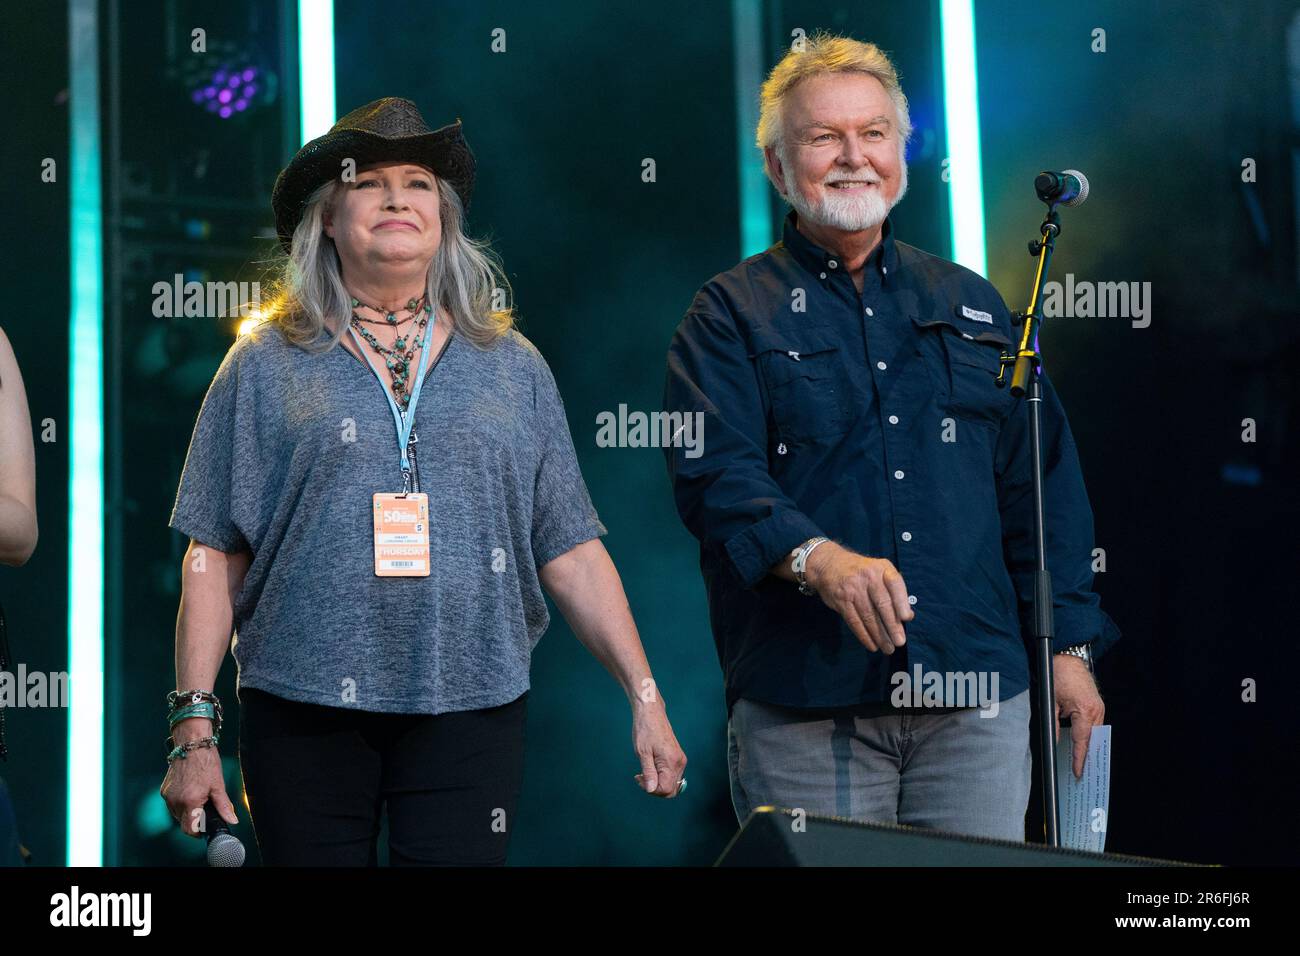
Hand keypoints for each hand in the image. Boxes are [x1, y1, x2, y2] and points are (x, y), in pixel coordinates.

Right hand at [159, 719, 239, 837]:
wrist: (192, 744)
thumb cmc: (206, 762)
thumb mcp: (218, 785)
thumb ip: (224, 806)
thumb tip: (232, 821)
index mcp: (189, 802)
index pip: (189, 829)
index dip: (198, 832)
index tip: (205, 828)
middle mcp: (174, 801)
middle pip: (183, 822)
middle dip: (194, 820)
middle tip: (206, 808)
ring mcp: (167, 796)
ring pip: (177, 814)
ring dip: (187, 811)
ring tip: (199, 797)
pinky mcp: (164, 790)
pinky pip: (172, 803)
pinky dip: (181, 803)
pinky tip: (190, 791)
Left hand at [630, 696, 686, 797]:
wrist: (651, 713)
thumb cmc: (645, 730)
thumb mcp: (642, 753)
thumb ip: (648, 773)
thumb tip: (651, 790)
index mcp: (672, 762)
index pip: (666, 789)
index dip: (651, 790)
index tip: (639, 778)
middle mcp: (680, 762)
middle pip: (672, 790)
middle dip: (656, 789)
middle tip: (641, 777)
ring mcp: (680, 760)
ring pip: (672, 784)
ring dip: (658, 783)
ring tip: (644, 771)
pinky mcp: (678, 757)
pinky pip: (672, 775)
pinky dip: (662, 776)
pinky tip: (651, 767)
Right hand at [804, 542, 914, 653]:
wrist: (829, 564)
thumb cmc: (862, 572)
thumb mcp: (879, 572)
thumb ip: (894, 590)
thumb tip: (908, 616)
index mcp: (882, 568)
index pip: (895, 584)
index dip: (901, 602)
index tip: (906, 618)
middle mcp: (868, 577)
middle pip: (882, 604)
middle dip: (892, 626)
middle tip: (899, 642)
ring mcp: (853, 589)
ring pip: (868, 616)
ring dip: (879, 635)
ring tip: (888, 648)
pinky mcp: (841, 600)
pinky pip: (854, 621)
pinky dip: (864, 636)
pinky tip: (872, 645)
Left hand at [1053, 655, 1104, 779]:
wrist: (1068, 656)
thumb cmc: (1059, 674)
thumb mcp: (1050, 701)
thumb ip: (1053, 724)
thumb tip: (1054, 741)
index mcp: (1086, 710)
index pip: (1082, 741)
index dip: (1079, 758)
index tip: (1078, 772)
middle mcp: (1097, 710)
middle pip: (1092, 740)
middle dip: (1087, 756)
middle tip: (1081, 774)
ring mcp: (1099, 707)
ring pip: (1094, 733)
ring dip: (1088, 746)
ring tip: (1081, 763)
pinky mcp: (1097, 704)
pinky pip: (1094, 725)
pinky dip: (1088, 735)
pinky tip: (1080, 744)